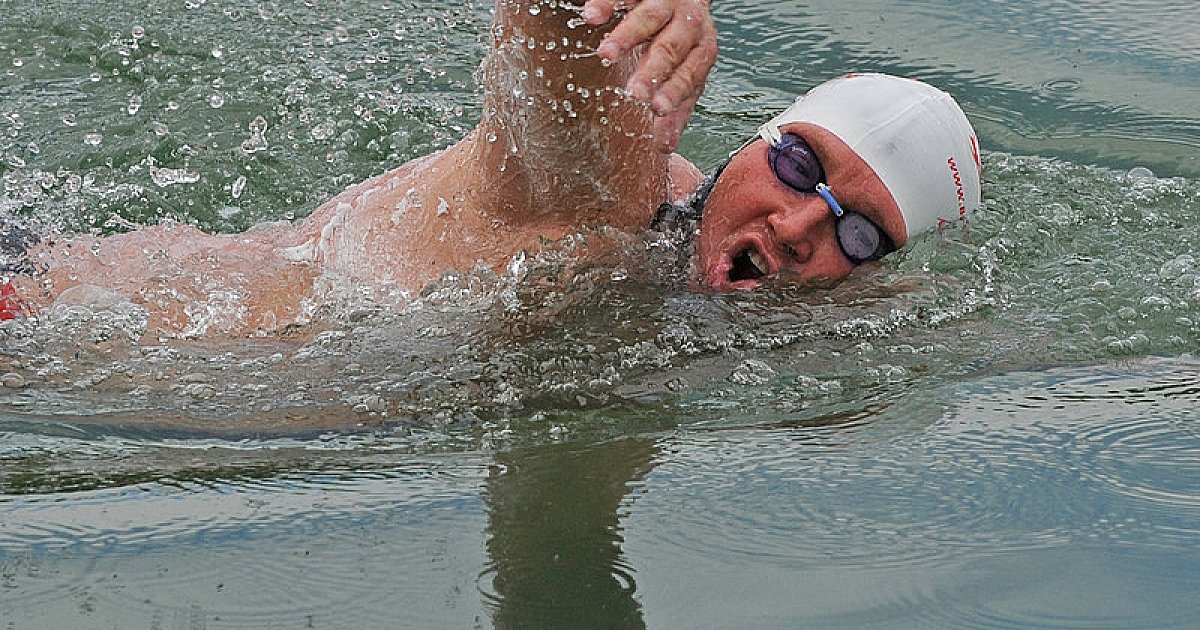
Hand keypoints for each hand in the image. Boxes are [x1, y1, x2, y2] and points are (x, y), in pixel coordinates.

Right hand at [583, 0, 716, 152]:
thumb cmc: (680, 37)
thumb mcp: (686, 69)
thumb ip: (676, 106)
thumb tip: (664, 147)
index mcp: (700, 50)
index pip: (689, 74)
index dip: (674, 92)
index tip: (656, 110)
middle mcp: (687, 24)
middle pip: (670, 49)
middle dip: (652, 72)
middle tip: (634, 93)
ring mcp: (665, 1)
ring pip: (649, 18)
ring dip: (627, 37)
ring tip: (605, 55)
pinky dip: (608, 3)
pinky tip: (592, 15)